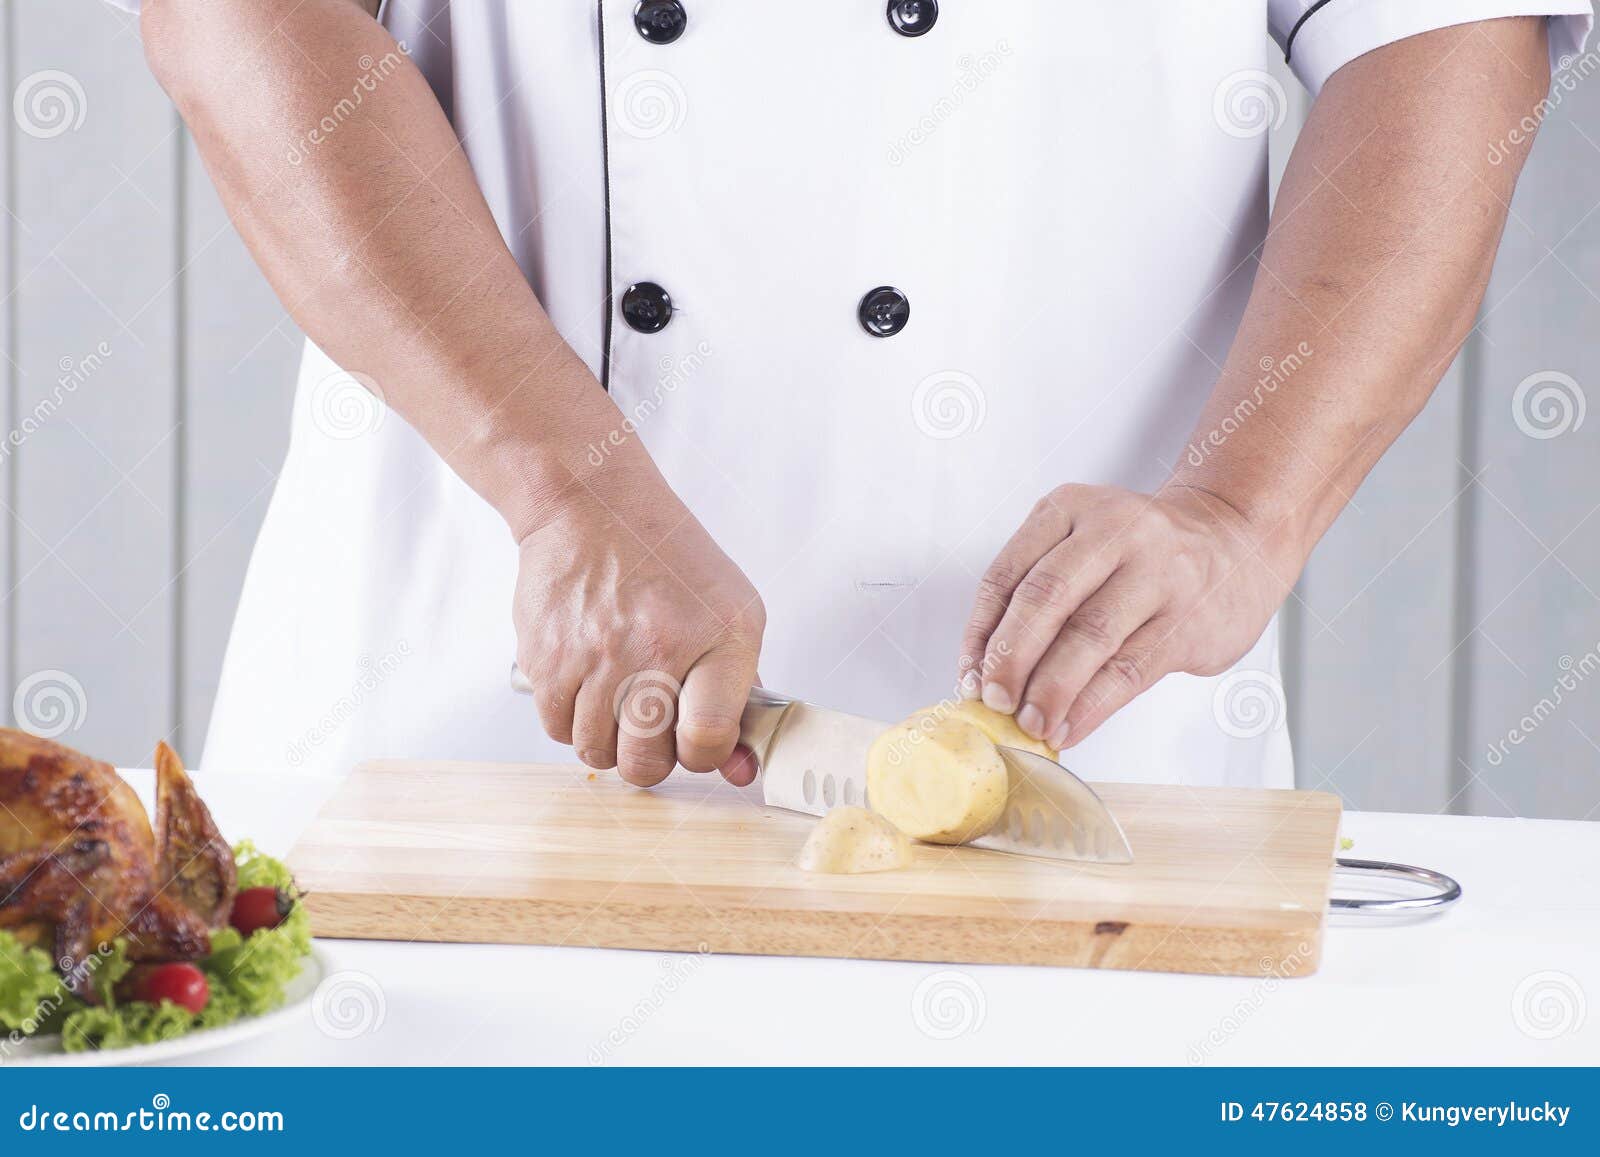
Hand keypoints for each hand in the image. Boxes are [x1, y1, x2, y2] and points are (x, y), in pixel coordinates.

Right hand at [513, 467, 763, 786]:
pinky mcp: (547, 658)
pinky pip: (558, 729)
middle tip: (652, 730)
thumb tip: (739, 771)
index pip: (708, 738)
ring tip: (618, 701)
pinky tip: (587, 685)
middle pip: (646, 761)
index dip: (704, 754)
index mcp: (717, 637)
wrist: (594, 509)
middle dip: (651, 759)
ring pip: (597, 752)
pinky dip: (572, 720)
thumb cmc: (669, 561)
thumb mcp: (732, 614)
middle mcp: (656, 649)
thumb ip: (740, 695)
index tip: (697, 739)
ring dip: (609, 740)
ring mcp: (596, 655)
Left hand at [959, 484, 1292, 749]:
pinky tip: (1069, 727)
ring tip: (1030, 724)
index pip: (1007, 574)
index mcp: (1070, 508)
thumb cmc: (1143, 553)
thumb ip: (1038, 592)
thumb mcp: (1084, 543)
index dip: (981, 633)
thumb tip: (987, 671)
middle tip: (994, 702)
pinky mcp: (1188, 620)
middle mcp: (1115, 531)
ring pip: (1089, 639)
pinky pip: (1129, 670)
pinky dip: (1091, 706)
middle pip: (1045, 600)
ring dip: (1050, 691)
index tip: (970, 674)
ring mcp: (1158, 573)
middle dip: (1011, 660)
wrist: (1238, 540)